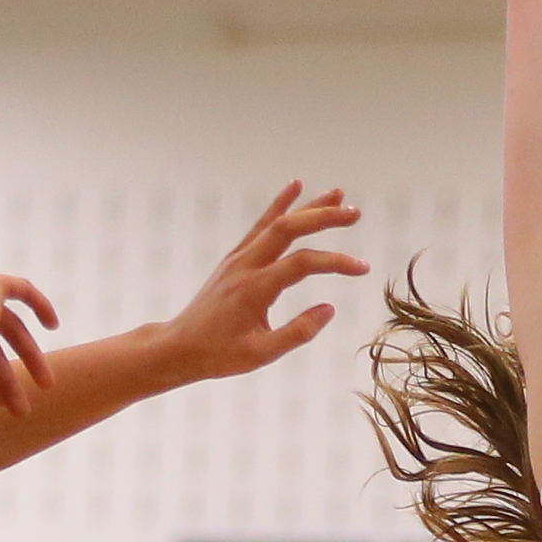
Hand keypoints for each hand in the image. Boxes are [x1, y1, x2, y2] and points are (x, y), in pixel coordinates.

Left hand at [153, 183, 368, 384]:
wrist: (178, 347)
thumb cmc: (218, 354)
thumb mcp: (261, 353)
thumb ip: (297, 332)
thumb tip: (329, 309)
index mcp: (254, 289)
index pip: (302, 264)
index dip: (335, 262)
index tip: (362, 268)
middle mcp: (246, 265)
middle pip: (287, 229)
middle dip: (323, 217)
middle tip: (354, 214)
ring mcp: (238, 258)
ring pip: (275, 222)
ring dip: (307, 206)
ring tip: (338, 193)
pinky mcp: (235, 258)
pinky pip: (260, 225)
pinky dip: (280, 205)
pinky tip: (295, 187)